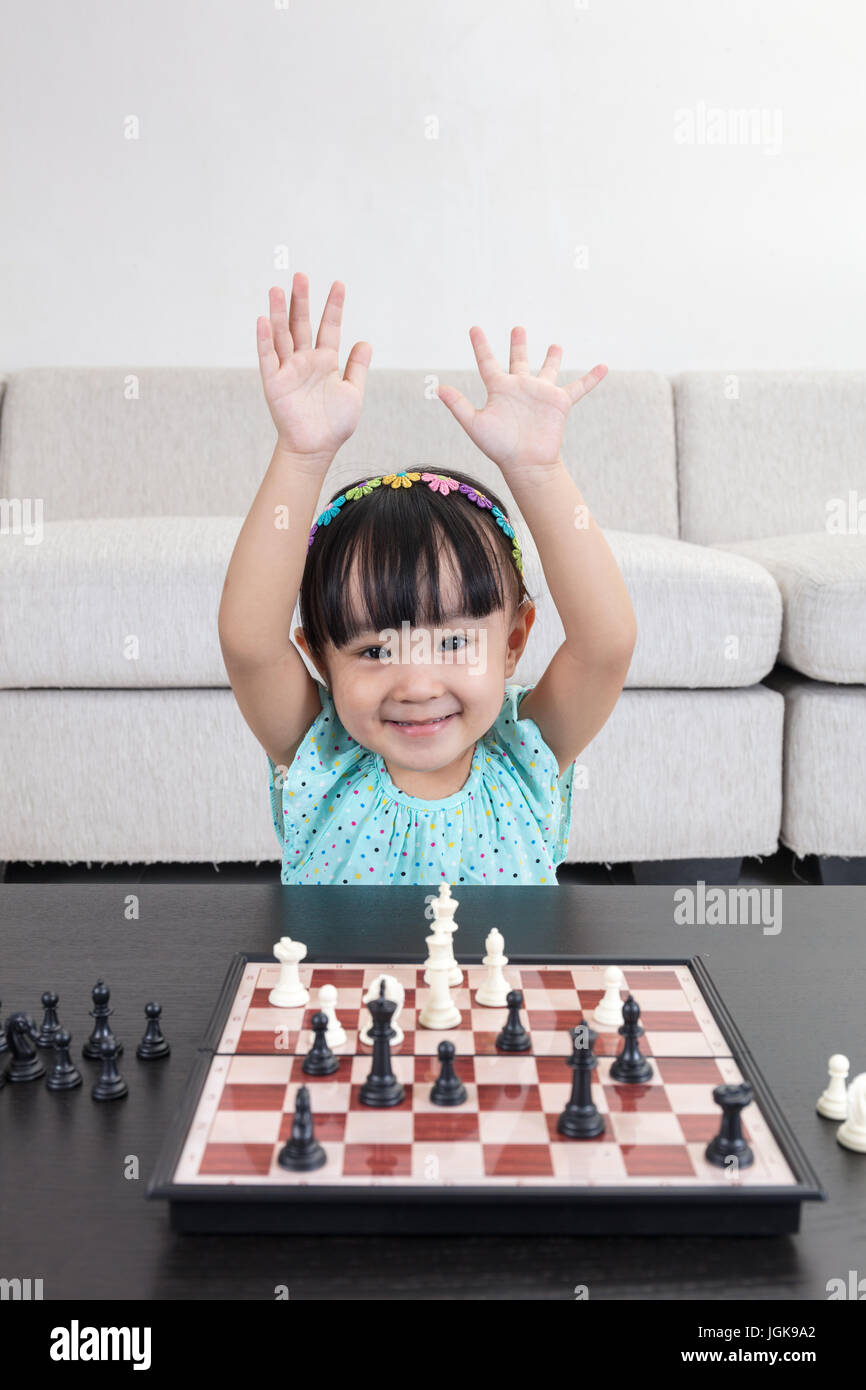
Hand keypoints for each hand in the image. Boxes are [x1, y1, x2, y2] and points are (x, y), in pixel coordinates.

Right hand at [257, 273, 371, 464]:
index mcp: (326, 361)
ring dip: (278, 312)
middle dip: (302, 300)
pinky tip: (263, 320)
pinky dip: (264, 339)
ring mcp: (288, 370)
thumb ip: (357, 367)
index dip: (333, 306)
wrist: (316, 449)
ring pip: (282, 335)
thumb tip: (365, 342)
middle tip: (301, 275)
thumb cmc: (334, 425)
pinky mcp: (274, 382)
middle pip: (302, 324)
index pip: (329, 327)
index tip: (338, 284)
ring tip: (277, 288)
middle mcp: (305, 361)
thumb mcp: (353, 393)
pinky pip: (268, 357)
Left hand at [436, 326, 606, 474]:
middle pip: (519, 360)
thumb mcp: (476, 424)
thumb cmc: (500, 447)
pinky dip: (592, 378)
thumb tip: (439, 389)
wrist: (526, 463)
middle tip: (518, 328)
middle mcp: (520, 387)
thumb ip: (459, 406)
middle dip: (519, 344)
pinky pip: (579, 388)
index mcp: (499, 389)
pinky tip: (604, 367)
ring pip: (548, 370)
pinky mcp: (559, 403)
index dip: (480, 345)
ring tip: (556, 345)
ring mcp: (541, 394)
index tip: (474, 328)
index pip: (487, 362)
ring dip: (553, 358)